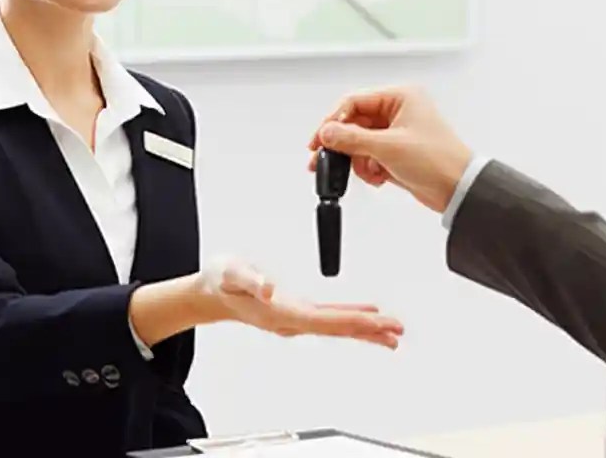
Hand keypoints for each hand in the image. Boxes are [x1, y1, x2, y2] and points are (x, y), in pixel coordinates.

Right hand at [198, 256, 403, 349]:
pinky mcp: (297, 312)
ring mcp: (295, 320)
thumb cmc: (219, 280)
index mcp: (280, 313)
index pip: (324, 320)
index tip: (376, 322)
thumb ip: (250, 280)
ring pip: (337, 326)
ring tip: (392, 333)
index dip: (352, 320)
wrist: (209, 293)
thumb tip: (270, 288)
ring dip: (365, 330)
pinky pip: (330, 318)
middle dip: (368, 330)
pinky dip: (351, 318)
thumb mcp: (231, 272)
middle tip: (397, 331)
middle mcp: (292, 321)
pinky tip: (366, 316)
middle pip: (337, 328)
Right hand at [307, 86, 471, 212]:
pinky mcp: (397, 152)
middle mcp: (398, 111)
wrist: (458, 190)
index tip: (319, 139)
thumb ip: (352, 139)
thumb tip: (326, 133)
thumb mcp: (388, 147)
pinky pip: (370, 156)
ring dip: (358, 160)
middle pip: (354, 123)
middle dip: (343, 145)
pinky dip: (369, 168)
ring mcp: (397, 133)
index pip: (354, 102)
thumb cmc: (438, 160)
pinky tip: (378, 177)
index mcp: (400, 97)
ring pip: (360, 142)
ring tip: (367, 172)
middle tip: (323, 158)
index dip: (333, 121)